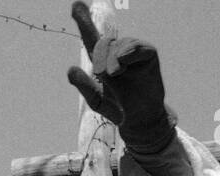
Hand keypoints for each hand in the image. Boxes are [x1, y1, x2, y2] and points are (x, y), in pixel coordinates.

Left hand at [67, 3, 176, 154]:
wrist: (141, 119)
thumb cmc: (118, 108)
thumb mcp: (97, 101)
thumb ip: (84, 86)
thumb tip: (70, 70)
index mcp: (102, 60)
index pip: (91, 38)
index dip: (84, 21)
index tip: (76, 5)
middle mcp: (117, 51)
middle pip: (103, 42)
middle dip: (100, 56)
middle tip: (104, 74)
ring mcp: (133, 51)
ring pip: (119, 45)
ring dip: (114, 60)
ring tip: (117, 74)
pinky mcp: (148, 53)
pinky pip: (136, 47)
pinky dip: (129, 53)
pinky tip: (123, 62)